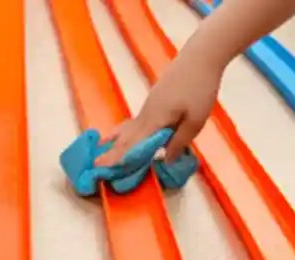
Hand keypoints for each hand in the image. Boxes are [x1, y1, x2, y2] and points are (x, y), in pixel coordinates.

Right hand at [96, 57, 221, 165]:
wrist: (200, 57)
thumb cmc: (200, 88)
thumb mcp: (195, 120)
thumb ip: (179, 141)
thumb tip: (165, 160)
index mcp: (154, 120)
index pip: (132, 144)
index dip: (117, 157)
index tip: (100, 167)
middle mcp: (147, 113)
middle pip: (126, 135)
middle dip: (111, 150)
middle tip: (94, 163)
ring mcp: (149, 105)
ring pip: (130, 127)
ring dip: (117, 140)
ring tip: (103, 148)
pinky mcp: (155, 100)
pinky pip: (136, 120)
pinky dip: (126, 130)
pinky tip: (125, 133)